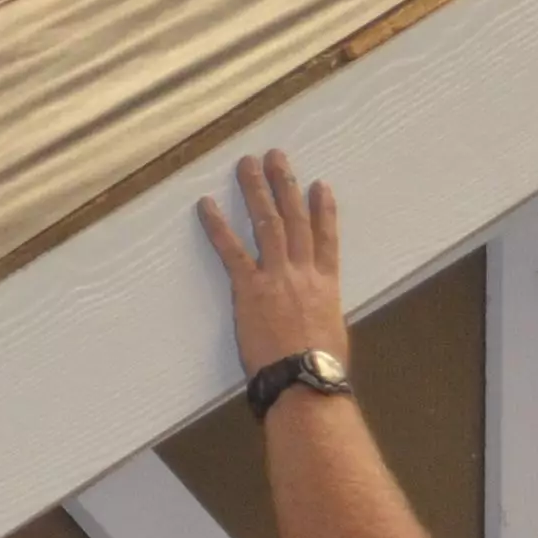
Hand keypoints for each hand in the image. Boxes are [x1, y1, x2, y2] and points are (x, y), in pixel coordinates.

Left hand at [199, 151, 348, 379]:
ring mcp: (277, 277)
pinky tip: (206, 205)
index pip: (326, 239)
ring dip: (257, 190)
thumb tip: (316, 319)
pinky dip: (218, 226)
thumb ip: (321, 318)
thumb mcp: (331, 337)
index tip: (319, 186)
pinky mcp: (250, 288)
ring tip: (248, 163)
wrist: (305, 380)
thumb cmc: (320, 370)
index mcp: (327, 286)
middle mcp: (304, 273)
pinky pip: (231, 250)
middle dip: (285, 184)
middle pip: (295, 219)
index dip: (323, 210)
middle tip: (276, 157)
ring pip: (268, 223)